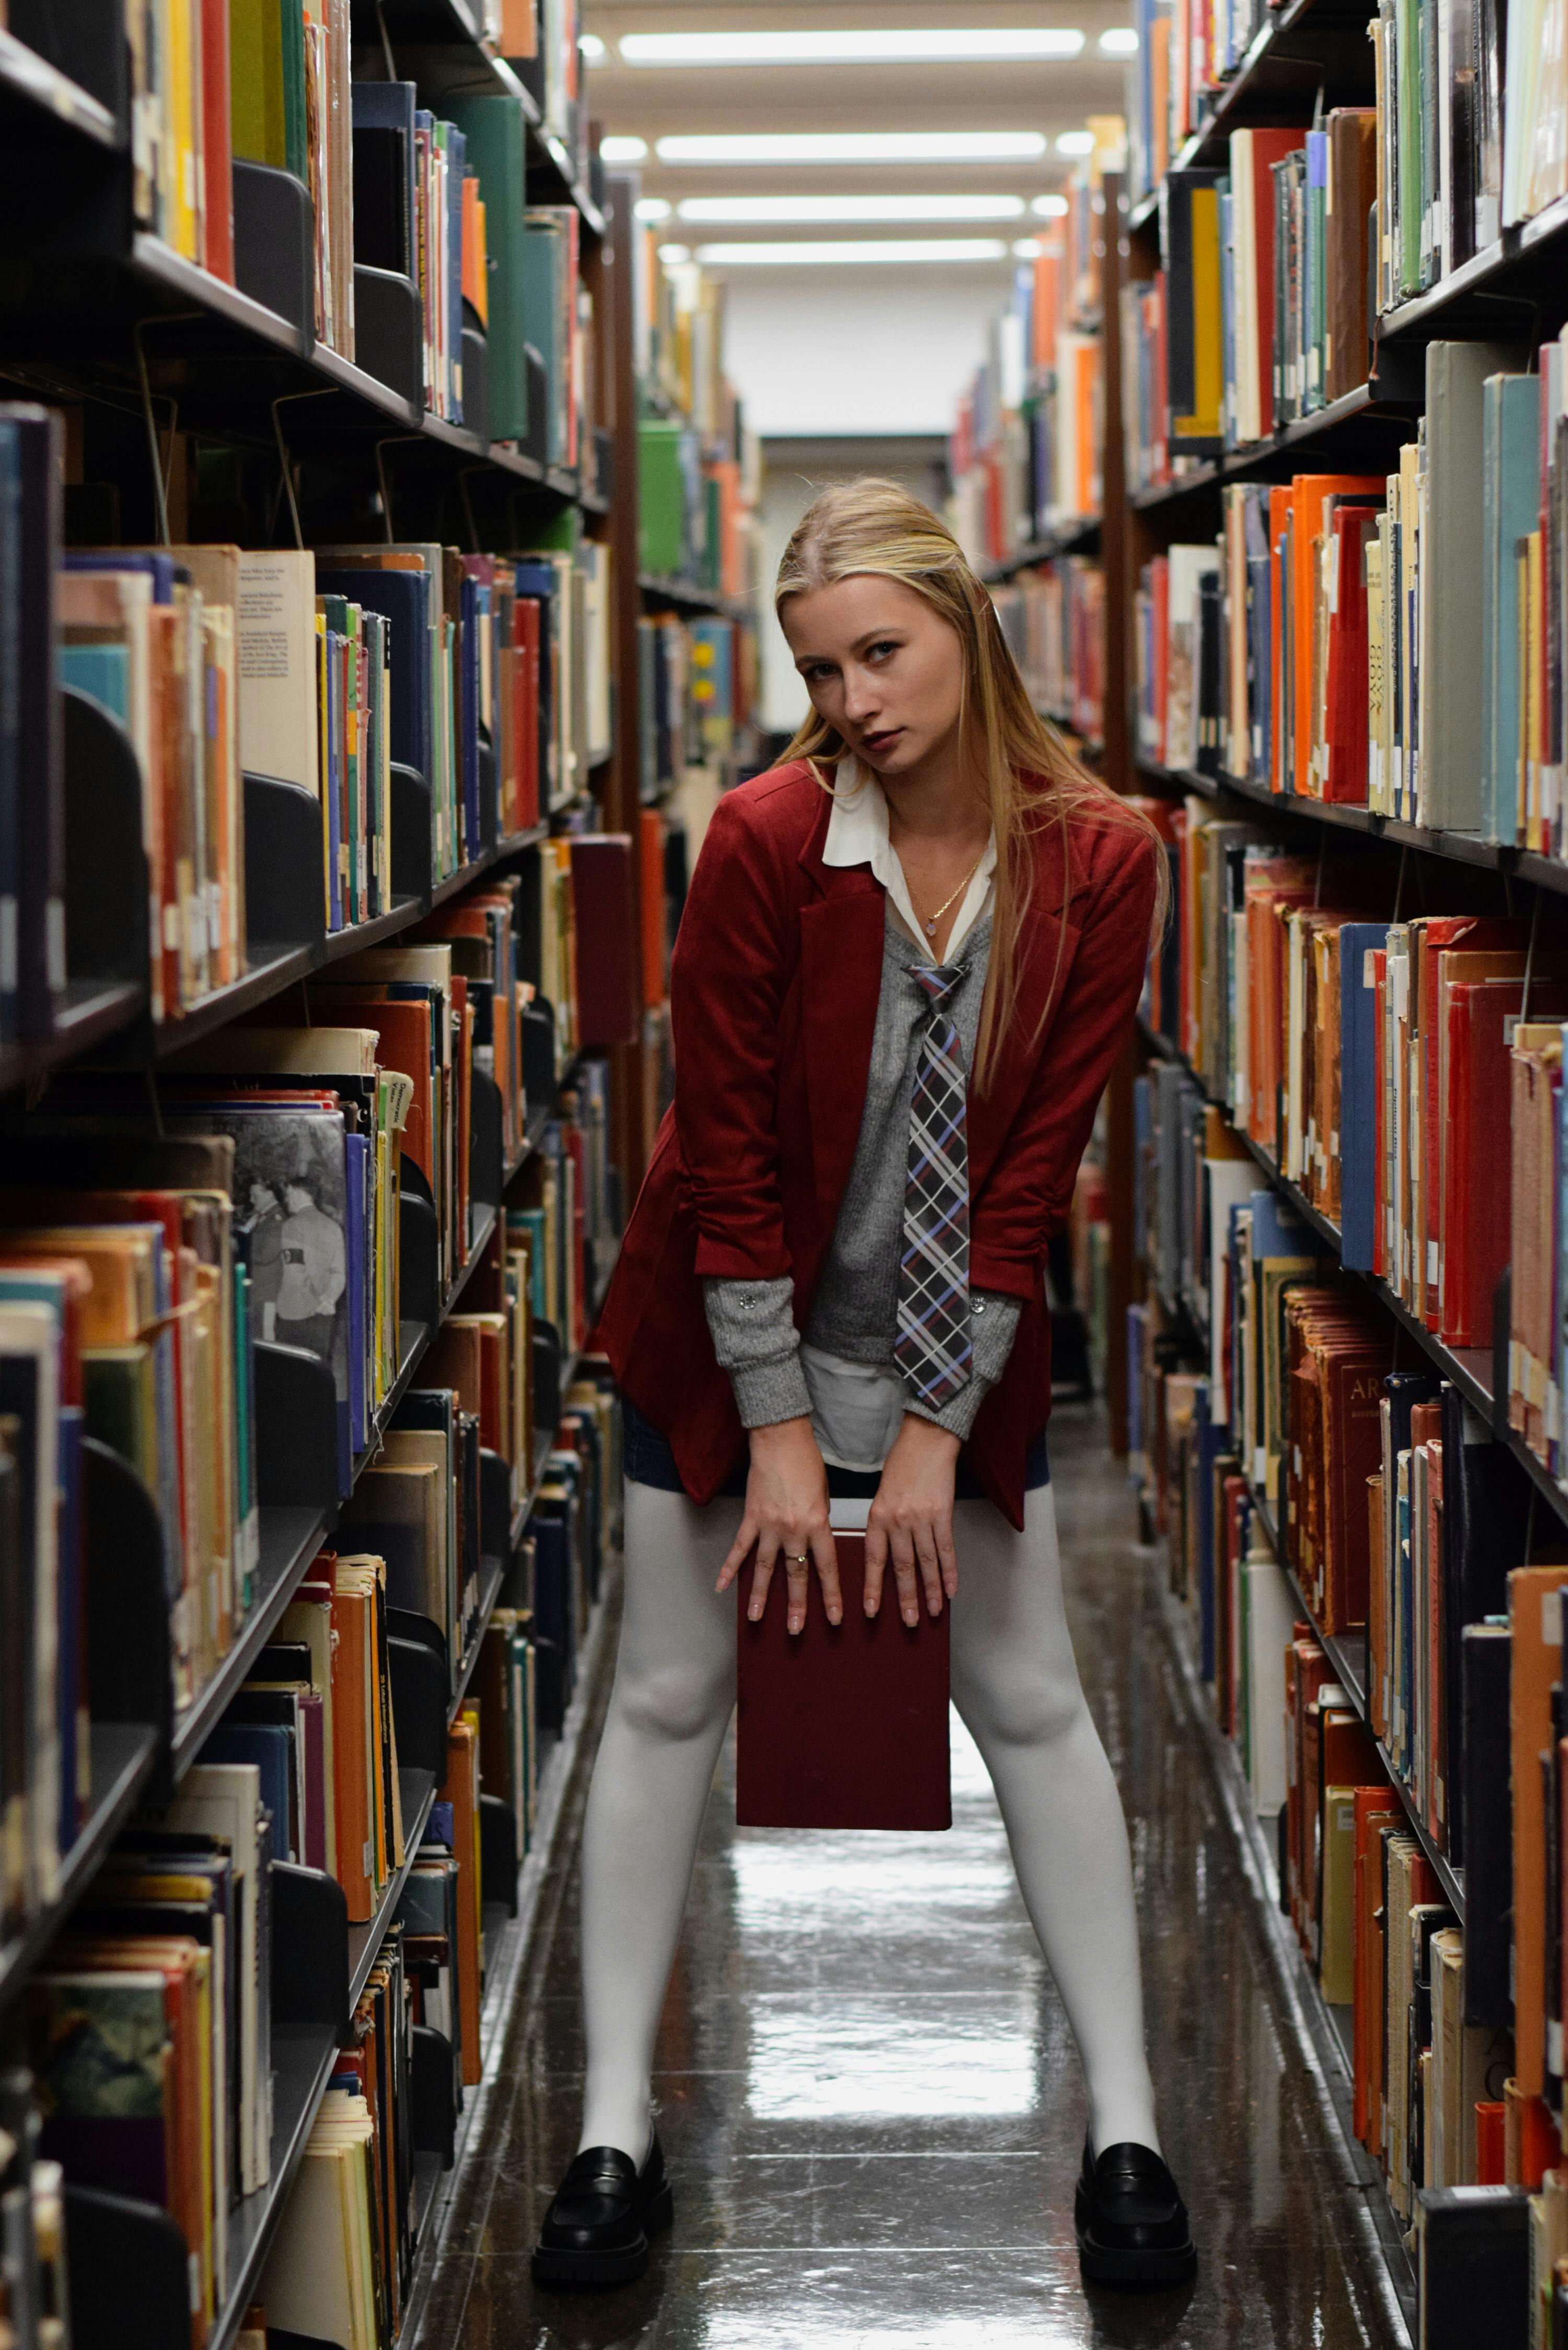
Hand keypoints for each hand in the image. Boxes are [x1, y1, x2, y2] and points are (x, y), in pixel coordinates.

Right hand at [716, 1417, 841, 1634]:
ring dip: (761, 1596)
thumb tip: (815, 1544)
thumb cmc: (806, 1464)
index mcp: (818, 1523)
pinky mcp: (750, 1518)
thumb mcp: (823, 1496)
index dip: (831, 1594)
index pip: (827, 1567)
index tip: (834, 1617)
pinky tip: (721, 1587)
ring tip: (757, 1618)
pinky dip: (730, 1568)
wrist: (780, 1440)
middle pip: (796, 1574)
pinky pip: (739, 1548)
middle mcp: (793, 1529)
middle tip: (797, 1630)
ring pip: (766, 1568)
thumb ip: (819, 1523)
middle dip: (798, 1605)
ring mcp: (769, 1526)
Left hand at [865, 1415, 959, 1625]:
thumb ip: (883, 1525)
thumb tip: (886, 1557)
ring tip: (933, 1612)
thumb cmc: (901, 1466)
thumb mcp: (882, 1495)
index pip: (874, 1560)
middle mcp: (898, 1521)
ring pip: (926, 1563)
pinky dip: (950, 1572)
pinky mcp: (943, 1514)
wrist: (926, 1442)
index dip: (873, 1588)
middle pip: (902, 1568)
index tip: (872, 1612)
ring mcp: (921, 1519)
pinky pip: (946, 1549)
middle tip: (910, 1622)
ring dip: (931, 1591)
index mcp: (877, 1517)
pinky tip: (952, 1589)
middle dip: (906, 1598)